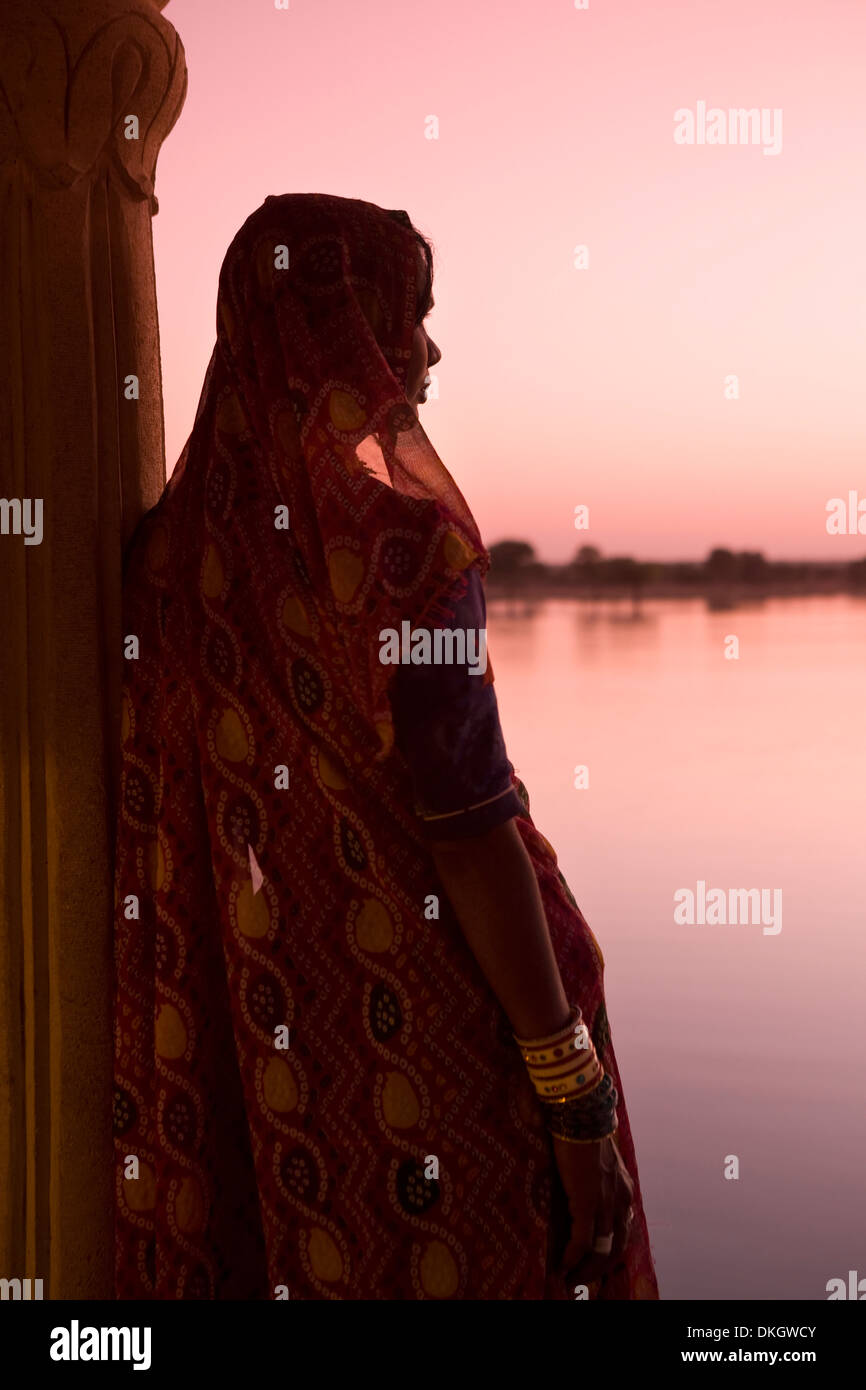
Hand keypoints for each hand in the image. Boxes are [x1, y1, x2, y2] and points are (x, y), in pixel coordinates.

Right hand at [551, 1131, 634, 1286]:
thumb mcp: (596, 1162)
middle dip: (598, 1269)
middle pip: (615, 1248)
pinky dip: (572, 1256)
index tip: (592, 1264)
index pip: (622, 1232)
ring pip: (601, 1250)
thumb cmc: (584, 1131)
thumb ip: (594, 1180)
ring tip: (569, 1277)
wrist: (580, 1113)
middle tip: (579, 1279)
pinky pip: (583, 1240)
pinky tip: (562, 1264)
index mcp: (624, 1191)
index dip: (608, 1253)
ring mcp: (606, 1202)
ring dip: (584, 1268)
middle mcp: (621, 1200)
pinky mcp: (587, 1201)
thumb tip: (579, 1189)